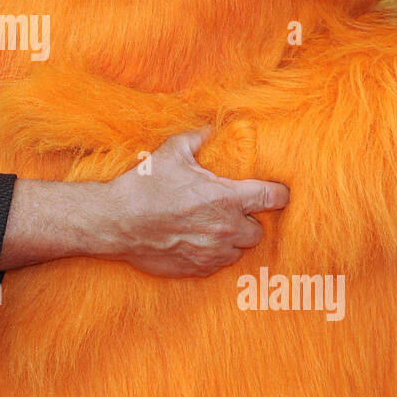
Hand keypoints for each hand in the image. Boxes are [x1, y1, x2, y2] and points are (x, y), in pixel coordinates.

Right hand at [99, 129, 289, 277]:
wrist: (116, 222)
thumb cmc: (144, 186)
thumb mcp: (171, 153)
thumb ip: (196, 138)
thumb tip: (209, 128)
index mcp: (226, 198)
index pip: (274, 198)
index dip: (280, 194)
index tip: (277, 192)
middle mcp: (225, 229)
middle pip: (259, 230)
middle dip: (249, 220)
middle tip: (231, 210)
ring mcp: (212, 252)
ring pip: (239, 250)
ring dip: (232, 239)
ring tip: (212, 226)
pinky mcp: (197, 269)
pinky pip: (218, 264)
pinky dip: (213, 253)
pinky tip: (196, 240)